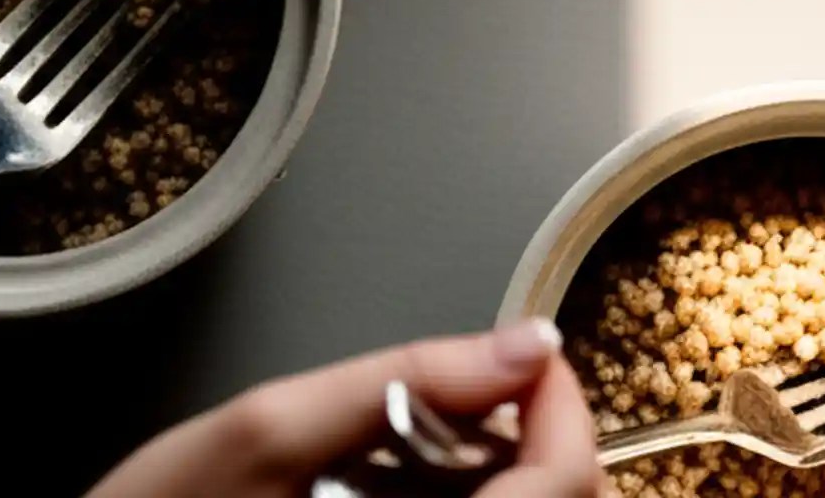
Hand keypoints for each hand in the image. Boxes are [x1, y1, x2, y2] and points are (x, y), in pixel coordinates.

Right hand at [87, 319, 614, 496]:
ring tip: (434, 439)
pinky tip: (418, 482)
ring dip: (512, 469)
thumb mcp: (262, 433)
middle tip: (480, 391)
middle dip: (539, 436)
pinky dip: (481, 497)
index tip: (528, 355)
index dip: (562, 403)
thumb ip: (401, 379)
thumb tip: (520, 342)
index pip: (563, 483)